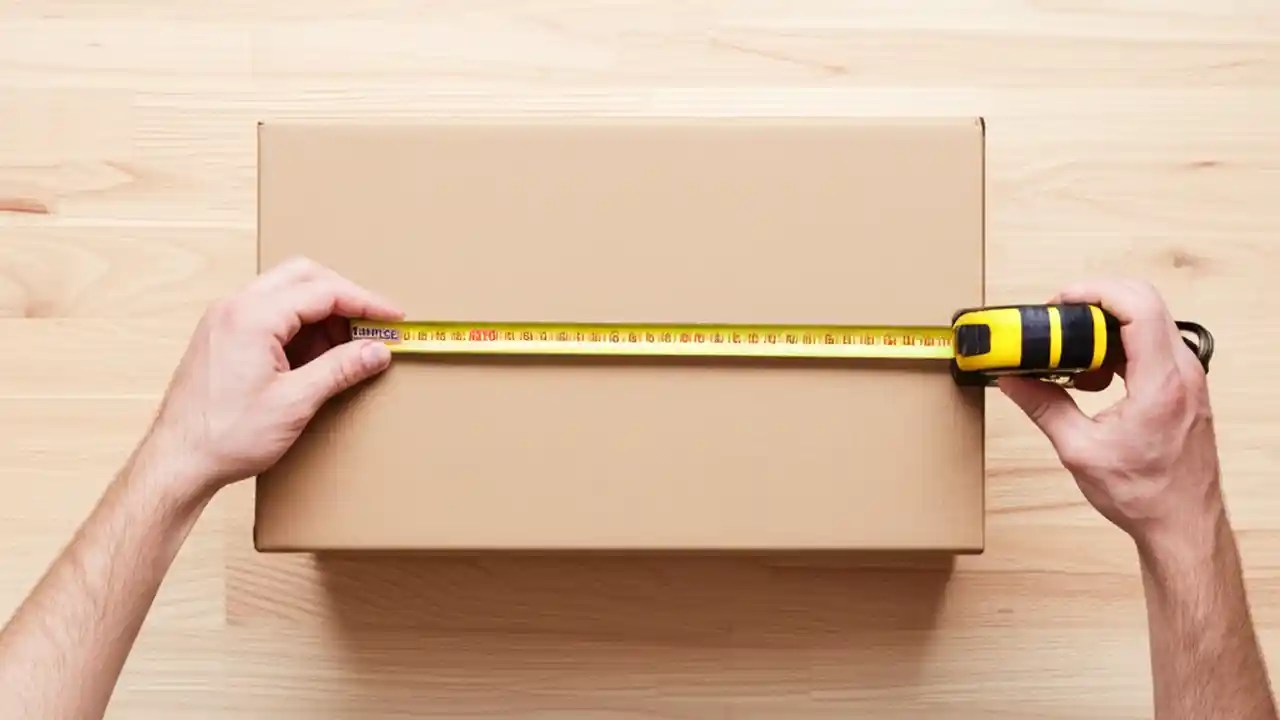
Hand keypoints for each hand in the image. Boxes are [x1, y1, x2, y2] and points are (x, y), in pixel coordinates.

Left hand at [143, 257, 402, 499]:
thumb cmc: (224, 436)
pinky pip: (270, 313)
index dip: (366, 302)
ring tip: (347, 350)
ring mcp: (226, 319)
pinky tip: (317, 357)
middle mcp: (235, 308)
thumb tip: (376, 351)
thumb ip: (340, 370)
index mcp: (252, 316)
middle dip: (345, 297)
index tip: (393, 316)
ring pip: (287, 292)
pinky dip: (300, 326)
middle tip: (373, 325)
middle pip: (304, 276)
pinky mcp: (224, 335)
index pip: (323, 291)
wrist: (177, 460)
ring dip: (323, 313)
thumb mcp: (295, 403)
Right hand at [998, 280, 1221, 550]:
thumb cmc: (1145, 496)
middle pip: (1143, 303)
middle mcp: (1182, 372)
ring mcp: (1188, 377)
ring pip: (1147, 322)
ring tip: (1072, 358)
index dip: (1096, 291)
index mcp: (1161, 383)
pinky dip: (1117, 348)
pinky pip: (1151, 345)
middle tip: (1058, 321)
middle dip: (1094, 303)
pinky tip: (1092, 378)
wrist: (1183, 524)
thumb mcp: (1079, 450)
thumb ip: (1044, 407)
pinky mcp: (1183, 386)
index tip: (1061, 300)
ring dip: (1104, 328)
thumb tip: (1013, 381)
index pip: (1138, 307)